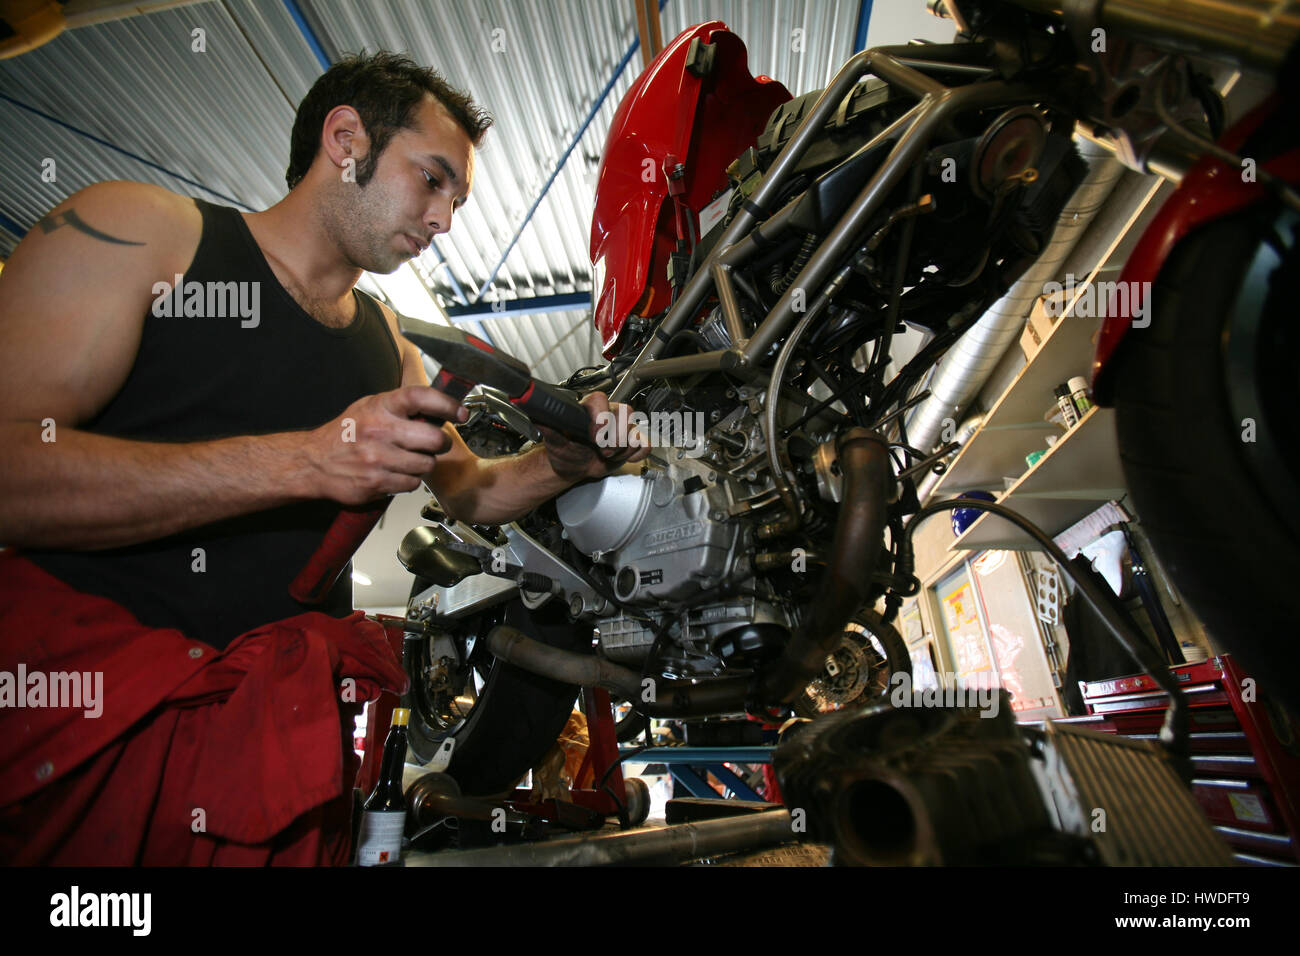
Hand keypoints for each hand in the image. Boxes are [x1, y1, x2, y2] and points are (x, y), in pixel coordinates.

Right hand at [306, 386, 468, 504]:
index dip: (446, 404)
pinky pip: (411, 483)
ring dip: (423, 464)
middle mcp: (379, 431)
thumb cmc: (345, 433)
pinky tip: (395, 472)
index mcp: (379, 407)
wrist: (314, 462)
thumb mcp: (368, 407)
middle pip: (433, 438)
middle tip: (434, 443)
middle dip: (440, 443)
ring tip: (408, 459)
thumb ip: (399, 407)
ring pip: (426, 464)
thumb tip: (436, 409)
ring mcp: (378, 458)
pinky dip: (408, 480)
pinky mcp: (376, 482)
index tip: (460, 412)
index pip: (421, 398)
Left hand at [539, 391, 649, 483]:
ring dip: (623, 448)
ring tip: (607, 455)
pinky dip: (636, 453)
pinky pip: (644, 444)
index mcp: (588, 410)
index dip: (602, 415)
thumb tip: (538, 415)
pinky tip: (623, 457)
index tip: (596, 435)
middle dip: (614, 437)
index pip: (600, 400)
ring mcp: (621, 428)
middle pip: (625, 412)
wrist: (574, 466)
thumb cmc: (565, 451)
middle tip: (602, 450)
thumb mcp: (554, 441)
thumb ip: (548, 428)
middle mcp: (607, 414)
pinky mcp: (630, 442)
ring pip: (635, 429)